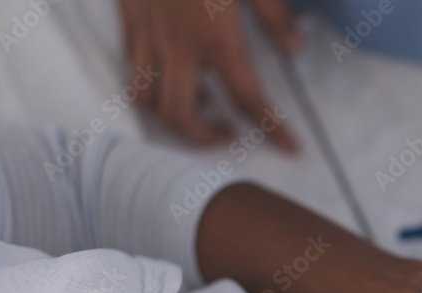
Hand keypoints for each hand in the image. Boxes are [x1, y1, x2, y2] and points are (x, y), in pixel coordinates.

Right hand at [118, 0, 298, 149]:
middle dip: (204, 137)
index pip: (248, 98)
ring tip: (201, 102)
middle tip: (231, 131)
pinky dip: (150, 85)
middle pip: (180, 115)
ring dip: (172, 113)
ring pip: (146, 98)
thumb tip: (294, 48)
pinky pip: (130, 68)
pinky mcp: (127, 17)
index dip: (272, 129)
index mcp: (218, 37)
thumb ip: (275, 16)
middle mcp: (179, 44)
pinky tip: (173, 74)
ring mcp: (147, 32)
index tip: (291, 148)